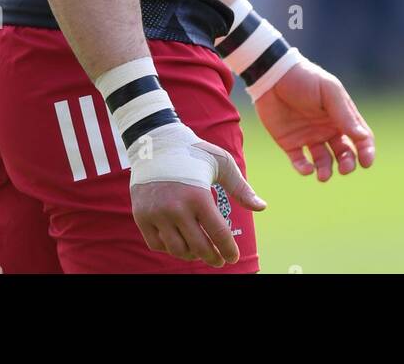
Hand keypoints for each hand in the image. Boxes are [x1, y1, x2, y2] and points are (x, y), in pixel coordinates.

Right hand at [129, 123, 266, 266]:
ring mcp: (156, 213)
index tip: (232, 257)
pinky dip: (169, 248)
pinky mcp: (141, 216)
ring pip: (177, 249)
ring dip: (191, 254)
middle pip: (198, 247)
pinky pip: (156, 244)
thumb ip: (241, 188)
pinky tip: (179, 242)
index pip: (218, 234)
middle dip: (212, 257)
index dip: (228, 250)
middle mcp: (176, 208)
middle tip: (219, 260)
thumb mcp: (221, 164)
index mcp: (198, 196)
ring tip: (200, 250)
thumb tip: (262, 207)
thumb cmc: (193, 153)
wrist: (155, 143)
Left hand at [254, 58, 374, 180]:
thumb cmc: (305, 78)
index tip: (366, 162)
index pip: (360, 138)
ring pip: (324, 162)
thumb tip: (363, 137)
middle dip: (347, 164)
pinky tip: (307, 169)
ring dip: (326, 171)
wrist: (272, 75)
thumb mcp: (329, 92)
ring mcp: (309, 137)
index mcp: (341, 116)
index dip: (366, 151)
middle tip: (345, 169)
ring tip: (323, 175)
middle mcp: (327, 129)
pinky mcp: (290, 143)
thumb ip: (345, 115)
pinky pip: (300, 162)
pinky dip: (304, 169)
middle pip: (344, 153)